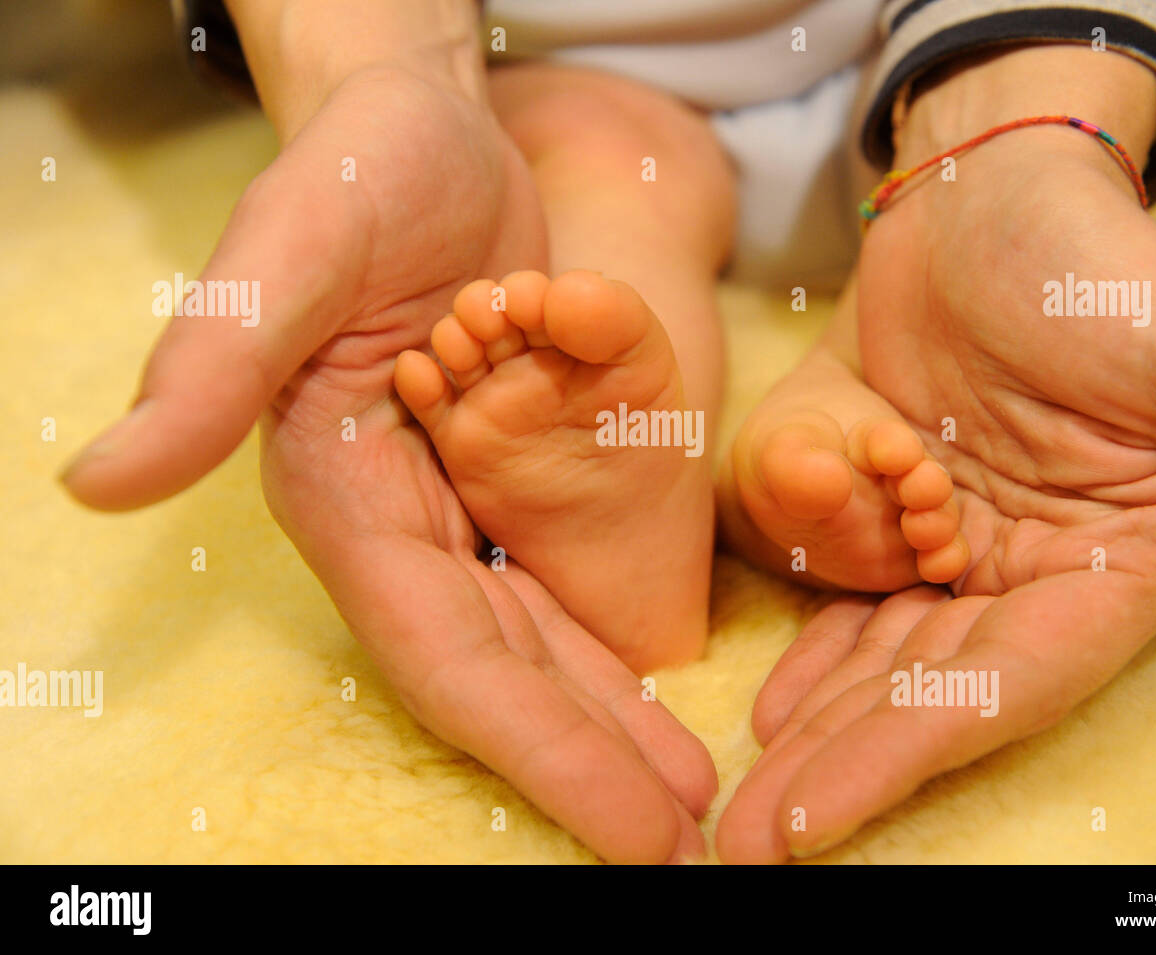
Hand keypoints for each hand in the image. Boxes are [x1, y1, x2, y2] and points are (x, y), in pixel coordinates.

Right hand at [59, 2, 716, 861]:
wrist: (423, 128)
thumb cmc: (352, 171)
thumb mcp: (287, 246)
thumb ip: (212, 363)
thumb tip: (100, 481)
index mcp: (346, 497)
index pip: (447, 654)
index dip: (537, 747)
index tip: (626, 824)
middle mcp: (401, 518)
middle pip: (502, 668)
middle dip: (587, 757)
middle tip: (683, 838)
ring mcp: (458, 498)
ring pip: (538, 635)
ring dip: (606, 717)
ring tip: (684, 791)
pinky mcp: (507, 467)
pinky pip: (559, 573)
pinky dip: (607, 638)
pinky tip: (659, 687)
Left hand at [717, 46, 1155, 861]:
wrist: (989, 197)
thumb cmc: (1093, 264)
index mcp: (1113, 571)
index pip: (1001, 687)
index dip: (906, 755)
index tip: (810, 818)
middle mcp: (1034, 577)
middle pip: (926, 694)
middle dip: (837, 768)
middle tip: (742, 841)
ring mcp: (960, 549)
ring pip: (881, 658)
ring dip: (815, 727)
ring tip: (737, 793)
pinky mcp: (899, 511)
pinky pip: (849, 598)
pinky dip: (812, 651)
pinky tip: (774, 701)